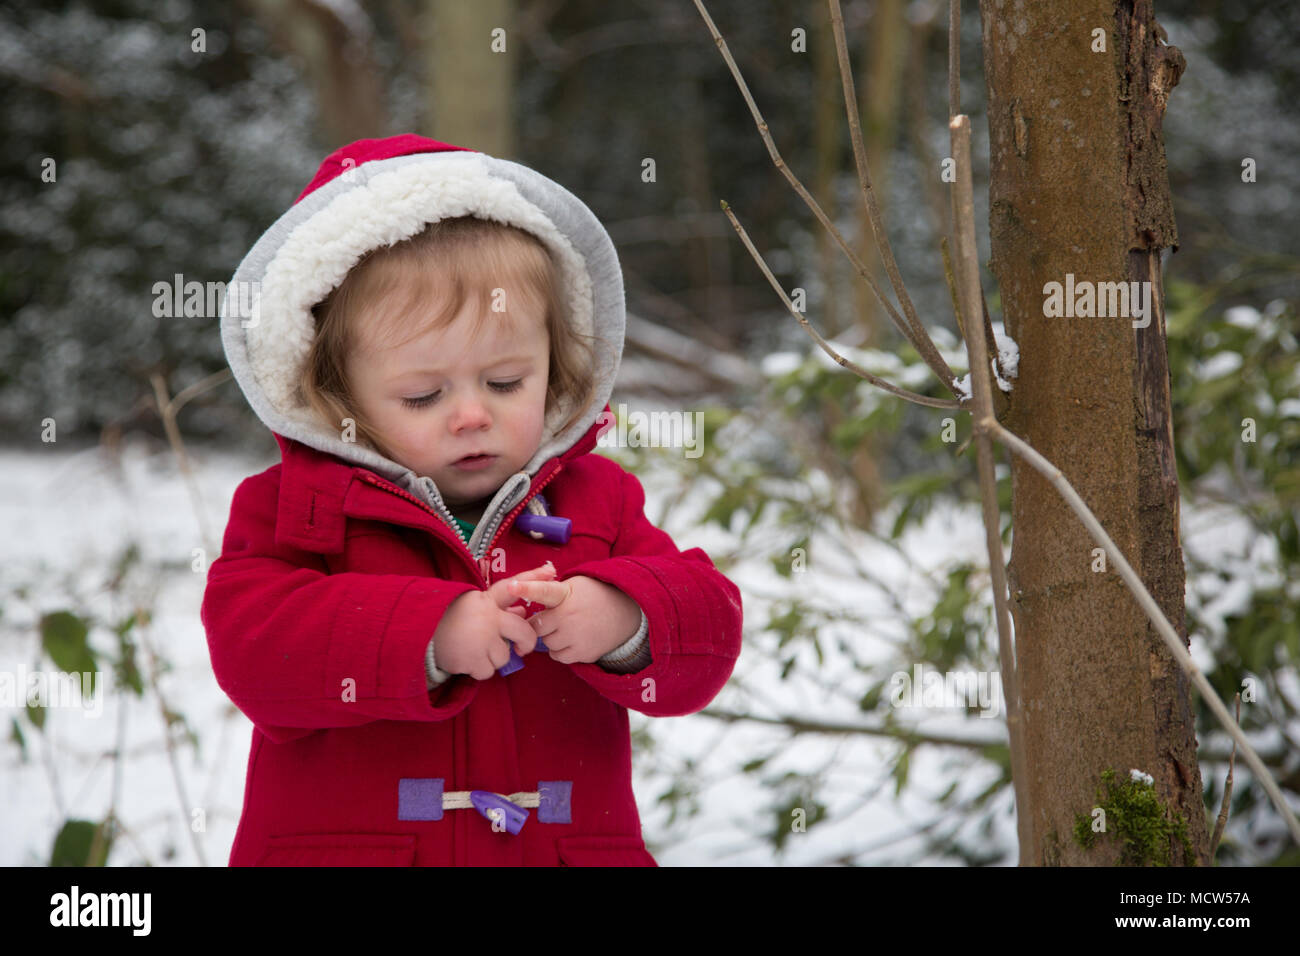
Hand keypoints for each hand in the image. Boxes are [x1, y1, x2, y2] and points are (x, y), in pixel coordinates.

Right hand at [432, 562, 557, 679]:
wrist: (417, 635)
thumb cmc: (448, 620)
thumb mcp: (473, 608)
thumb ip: (499, 610)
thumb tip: (522, 613)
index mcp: (486, 601)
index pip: (513, 587)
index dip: (532, 579)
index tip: (551, 571)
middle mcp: (488, 618)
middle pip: (523, 632)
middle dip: (525, 644)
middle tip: (521, 650)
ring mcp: (481, 639)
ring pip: (504, 656)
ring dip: (492, 658)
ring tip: (474, 650)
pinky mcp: (472, 659)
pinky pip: (488, 671)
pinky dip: (478, 670)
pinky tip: (466, 660)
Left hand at [508, 574, 642, 664]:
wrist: (626, 613)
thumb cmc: (593, 596)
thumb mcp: (574, 585)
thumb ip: (550, 589)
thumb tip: (521, 589)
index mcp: (565, 594)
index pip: (543, 591)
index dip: (526, 588)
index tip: (511, 586)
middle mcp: (569, 615)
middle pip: (536, 627)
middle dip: (541, 624)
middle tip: (553, 619)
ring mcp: (576, 636)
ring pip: (546, 644)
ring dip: (551, 638)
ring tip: (566, 628)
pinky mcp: (583, 652)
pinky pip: (558, 656)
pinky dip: (560, 650)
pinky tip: (572, 639)